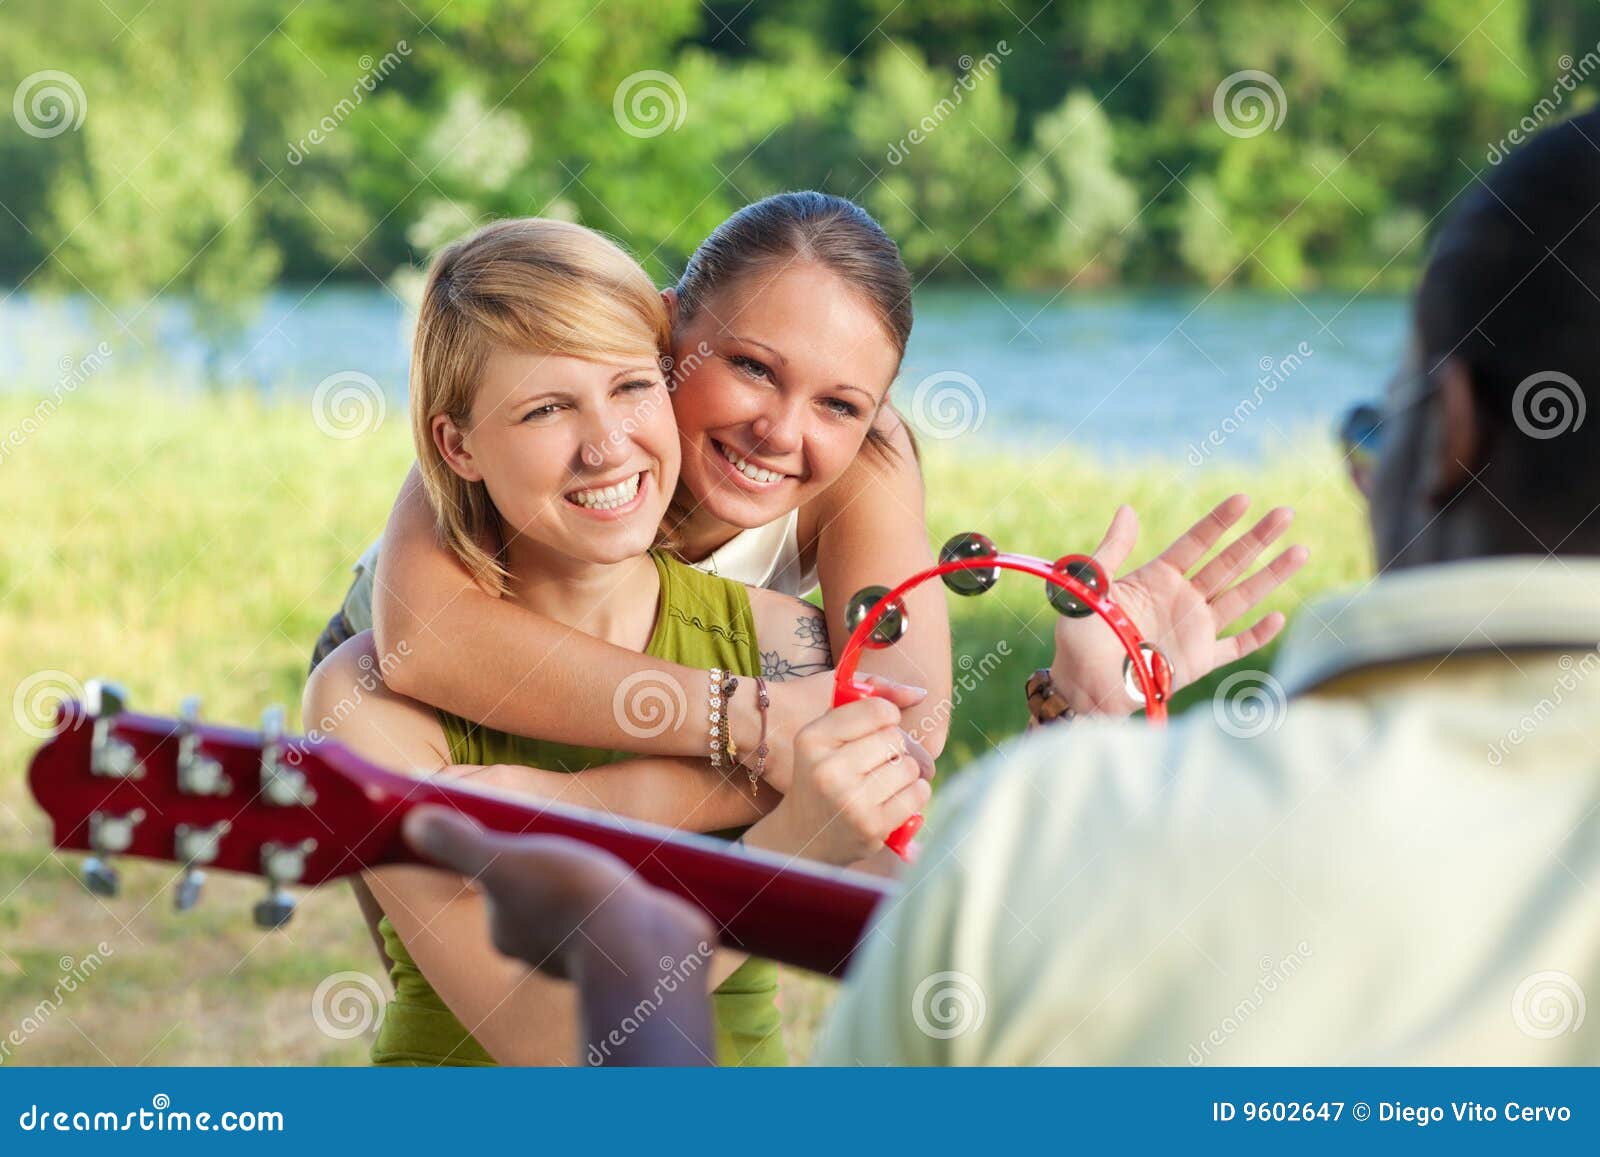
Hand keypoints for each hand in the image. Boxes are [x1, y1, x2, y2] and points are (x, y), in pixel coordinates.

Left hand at [401, 807, 711, 980]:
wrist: (646, 948)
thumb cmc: (571, 899)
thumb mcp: (506, 861)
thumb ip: (459, 845)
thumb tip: (413, 821)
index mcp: (505, 932)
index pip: (501, 883)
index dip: (514, 853)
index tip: (535, 830)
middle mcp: (539, 949)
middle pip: (540, 894)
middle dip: (554, 867)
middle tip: (574, 839)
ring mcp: (584, 953)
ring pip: (580, 907)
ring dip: (591, 884)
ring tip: (608, 858)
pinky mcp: (625, 952)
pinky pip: (618, 918)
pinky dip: (622, 901)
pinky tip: (638, 884)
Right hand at [744, 696, 932, 865]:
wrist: (805, 834)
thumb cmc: (822, 774)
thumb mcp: (826, 734)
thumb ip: (864, 704)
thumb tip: (919, 692)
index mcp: (812, 739)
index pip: (876, 710)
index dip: (888, 715)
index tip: (882, 725)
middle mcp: (828, 770)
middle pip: (895, 738)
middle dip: (895, 746)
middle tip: (880, 759)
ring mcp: (850, 801)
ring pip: (909, 766)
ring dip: (906, 771)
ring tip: (885, 780)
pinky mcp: (871, 826)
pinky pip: (917, 794)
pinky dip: (915, 792)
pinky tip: (896, 797)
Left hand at [1050, 496, 1308, 715]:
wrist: (1084, 685)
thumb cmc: (1081, 635)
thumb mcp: (1090, 586)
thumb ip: (1110, 550)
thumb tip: (1128, 509)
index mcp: (1158, 578)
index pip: (1196, 543)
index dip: (1219, 522)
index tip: (1243, 499)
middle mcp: (1183, 599)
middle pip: (1228, 563)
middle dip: (1257, 538)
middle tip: (1285, 512)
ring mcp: (1194, 629)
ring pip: (1242, 597)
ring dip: (1271, 575)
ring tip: (1300, 550)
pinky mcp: (1199, 661)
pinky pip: (1235, 646)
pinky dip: (1257, 635)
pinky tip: (1278, 616)